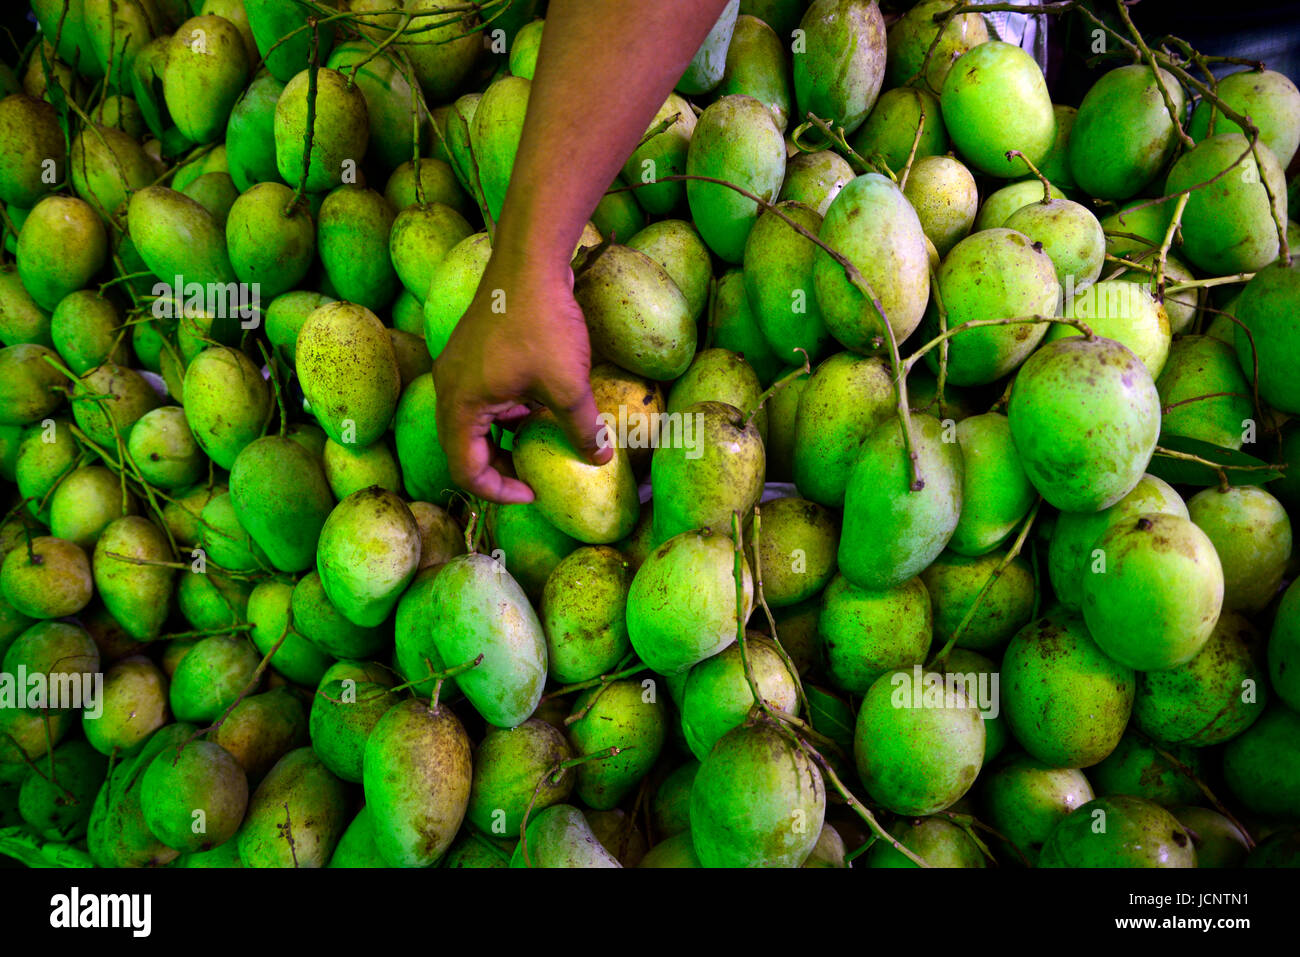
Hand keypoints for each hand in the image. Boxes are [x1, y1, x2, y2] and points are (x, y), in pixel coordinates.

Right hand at [431, 255, 612, 503]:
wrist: (530, 260)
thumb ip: (582, 429)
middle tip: (532, 477)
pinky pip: (480, 396)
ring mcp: (457, 367)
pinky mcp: (471, 351)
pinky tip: (536, 406)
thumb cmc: (542, 324)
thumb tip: (600, 460)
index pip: (467, 469)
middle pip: (463, 448)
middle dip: (498, 467)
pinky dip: (504, 411)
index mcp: (460, 405)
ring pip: (472, 421)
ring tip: (538, 443)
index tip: (533, 492)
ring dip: (502, 438)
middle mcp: (448, 388)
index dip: (499, 491)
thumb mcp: (568, 386)